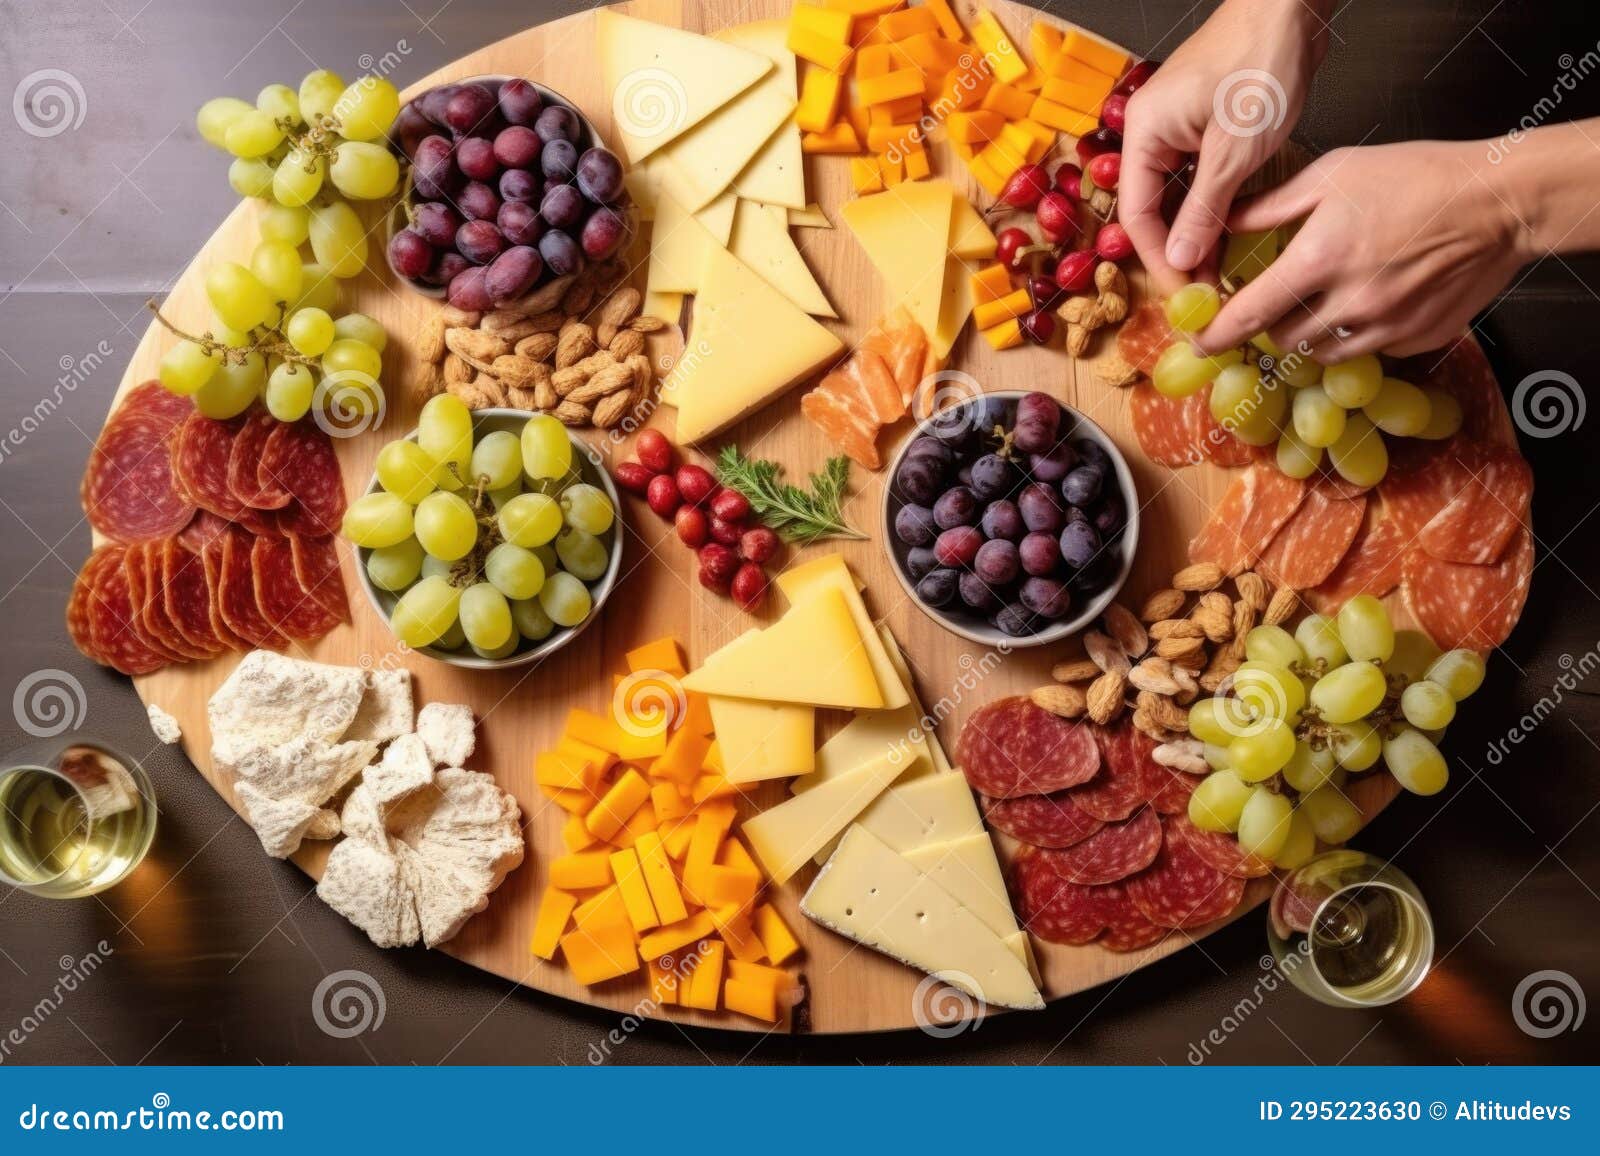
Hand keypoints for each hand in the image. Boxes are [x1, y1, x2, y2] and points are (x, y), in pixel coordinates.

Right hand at [1120, 0, 1329, 293]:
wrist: (1289, 6)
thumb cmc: (1260, 62)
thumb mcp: (1234, 151)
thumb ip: (1204, 210)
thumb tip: (1182, 260)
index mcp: (1144, 135)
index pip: (1138, 216)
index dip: (1159, 260)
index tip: (1183, 295)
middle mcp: (1153, 133)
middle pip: (1154, 209)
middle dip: (1177, 252)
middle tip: (1204, 293)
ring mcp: (1178, 128)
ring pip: (1178, 196)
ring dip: (1197, 234)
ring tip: (1220, 273)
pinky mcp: (1204, 125)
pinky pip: (1198, 177)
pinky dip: (1212, 206)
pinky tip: (1230, 234)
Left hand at [1192, 140, 1527, 359]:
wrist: (1499, 202)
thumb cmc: (1415, 176)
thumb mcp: (1334, 174)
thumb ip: (1270, 207)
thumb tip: (1218, 225)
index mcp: (1319, 261)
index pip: (1248, 315)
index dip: (1216, 334)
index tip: (1198, 342)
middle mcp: (1348, 304)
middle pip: (1281, 339)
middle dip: (1268, 325)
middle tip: (1272, 302)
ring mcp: (1385, 328)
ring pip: (1321, 352)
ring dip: (1308, 334)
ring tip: (1321, 299)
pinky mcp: (1415, 340)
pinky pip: (1367, 350)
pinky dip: (1355, 334)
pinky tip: (1370, 300)